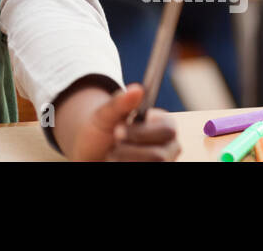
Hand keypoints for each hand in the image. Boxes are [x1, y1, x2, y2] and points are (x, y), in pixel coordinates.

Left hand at [66, 84, 180, 160]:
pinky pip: (142, 173)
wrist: (93, 151)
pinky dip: (125, 165)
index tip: (118, 130)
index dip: (142, 132)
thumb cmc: (104, 129)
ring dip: (125, 160)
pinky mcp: (154, 170)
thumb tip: (137, 89)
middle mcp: (169, 146)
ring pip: (150, 165)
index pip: (167, 129)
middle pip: (159, 156)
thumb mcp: (106, 114)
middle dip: (130, 150)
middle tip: (114, 144)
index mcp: (164, 124)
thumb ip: (121, 102)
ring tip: (114, 154)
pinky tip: (119, 161)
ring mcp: (164, 162)